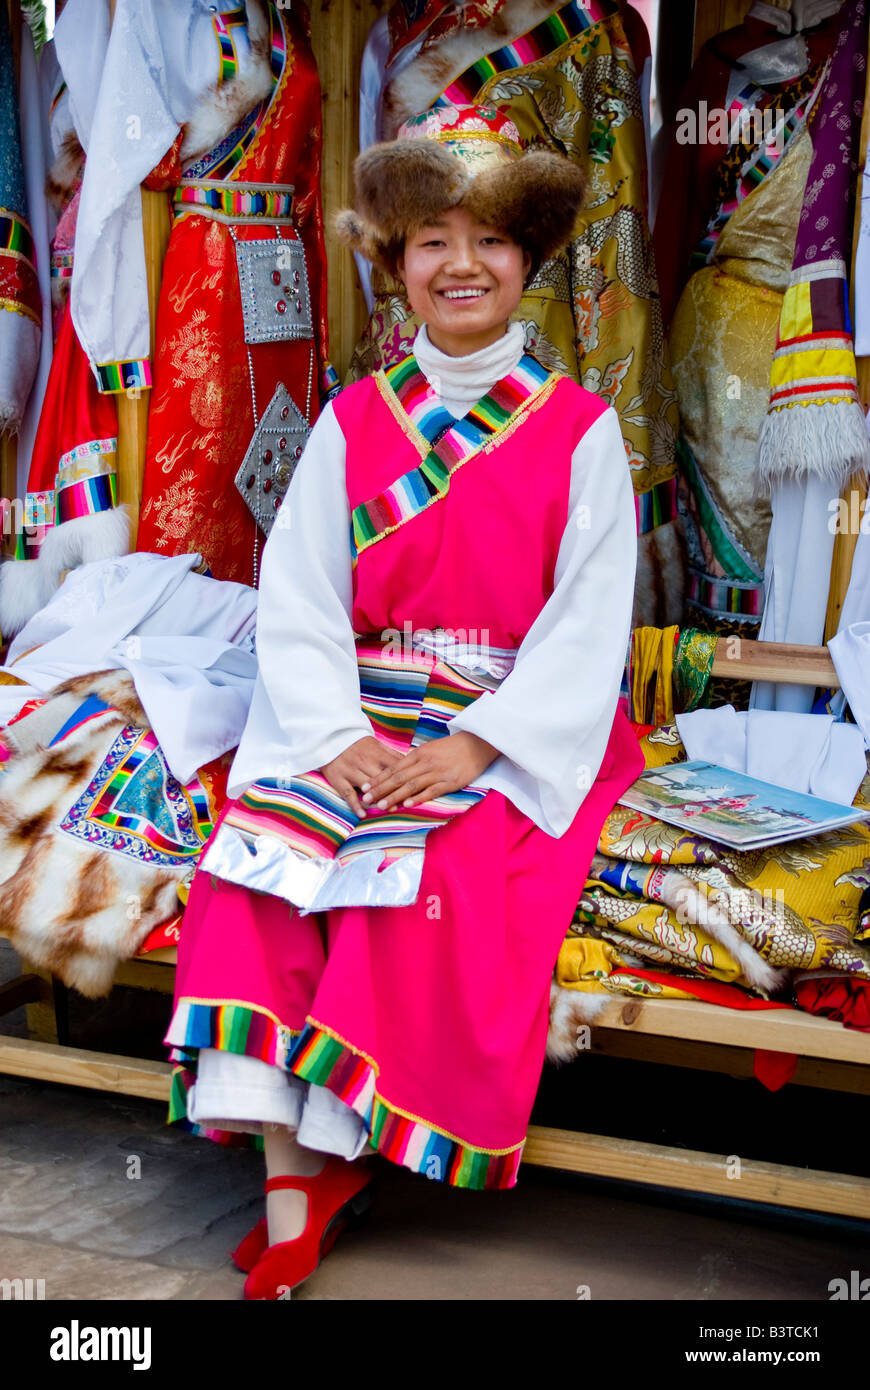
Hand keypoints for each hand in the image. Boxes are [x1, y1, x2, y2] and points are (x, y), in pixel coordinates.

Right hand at [319, 736, 403, 817]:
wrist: (330, 737)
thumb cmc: (358, 744)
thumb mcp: (376, 744)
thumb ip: (392, 755)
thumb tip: (411, 763)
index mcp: (375, 752)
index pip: (393, 767)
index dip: (404, 778)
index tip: (414, 788)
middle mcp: (363, 761)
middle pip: (381, 778)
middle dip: (393, 791)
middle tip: (405, 803)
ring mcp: (350, 770)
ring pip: (366, 787)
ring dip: (378, 798)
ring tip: (389, 809)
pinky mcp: (337, 778)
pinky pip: (347, 793)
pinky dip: (355, 804)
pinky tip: (363, 814)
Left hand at [360, 731, 499, 811]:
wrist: (477, 744)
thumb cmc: (452, 748)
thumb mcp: (430, 749)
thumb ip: (415, 760)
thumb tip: (399, 771)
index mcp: (418, 754)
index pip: (394, 769)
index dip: (378, 779)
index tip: (365, 788)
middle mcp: (425, 763)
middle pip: (398, 778)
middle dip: (380, 790)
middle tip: (366, 800)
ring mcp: (437, 773)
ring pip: (411, 785)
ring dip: (394, 796)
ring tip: (381, 806)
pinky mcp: (449, 782)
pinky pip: (430, 791)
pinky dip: (418, 797)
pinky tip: (407, 804)